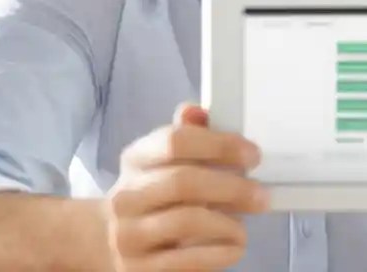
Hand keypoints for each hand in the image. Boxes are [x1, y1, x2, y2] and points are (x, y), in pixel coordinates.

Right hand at [104, 103, 269, 271]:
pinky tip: (233, 246)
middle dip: (231, 187)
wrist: (106, 242)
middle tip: (260, 195)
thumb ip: (185, 136)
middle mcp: (127, 196)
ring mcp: (130, 235)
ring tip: (243, 226)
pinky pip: (188, 260)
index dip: (219, 144)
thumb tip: (197, 111)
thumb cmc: (149, 196)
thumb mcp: (159, 163)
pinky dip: (220, 253)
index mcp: (135, 160)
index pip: (174, 141)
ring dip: (228, 223)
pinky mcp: (140, 269)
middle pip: (184, 181)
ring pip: (187, 221)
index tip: (252, 154)